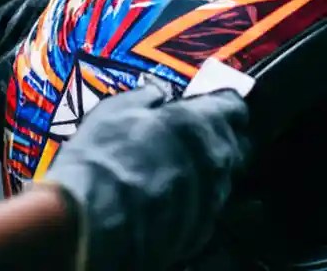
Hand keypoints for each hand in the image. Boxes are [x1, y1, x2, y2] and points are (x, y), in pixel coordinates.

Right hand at [41, 81, 251, 270]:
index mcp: (201, 123)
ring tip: (174, 171)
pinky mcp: (200, 230)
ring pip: (222, 179)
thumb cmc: (102, 162)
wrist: (91, 225)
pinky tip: (167, 199)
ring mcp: (212, 199)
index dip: (220, 104)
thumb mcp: (117, 111)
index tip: (206, 105)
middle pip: (236, 144)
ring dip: (206, 172)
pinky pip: (207, 208)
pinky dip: (194, 201)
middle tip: (191, 137)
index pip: (235, 107)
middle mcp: (216, 160)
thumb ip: (147, 98)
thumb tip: (157, 95)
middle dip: (219, 138)